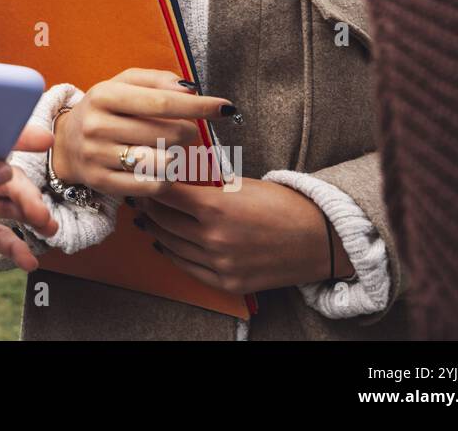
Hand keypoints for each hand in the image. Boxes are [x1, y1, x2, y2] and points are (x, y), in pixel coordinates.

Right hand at [51, 69, 234, 198]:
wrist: (65, 143)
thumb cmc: (106, 109)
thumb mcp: (122, 85)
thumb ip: (157, 80)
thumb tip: (190, 89)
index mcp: (103, 95)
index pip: (162, 102)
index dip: (198, 106)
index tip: (224, 108)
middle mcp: (97, 125)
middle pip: (166, 133)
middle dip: (188, 131)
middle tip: (187, 130)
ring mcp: (98, 156)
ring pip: (162, 161)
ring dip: (180, 155)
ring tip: (174, 148)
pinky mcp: (103, 183)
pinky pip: (153, 185)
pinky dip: (168, 176)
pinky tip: (164, 166)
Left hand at [133, 177, 355, 293]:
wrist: (320, 239)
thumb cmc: (284, 205)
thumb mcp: (242, 185)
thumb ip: (207, 186)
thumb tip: (176, 180)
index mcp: (216, 207)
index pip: (166, 193)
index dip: (148, 183)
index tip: (138, 176)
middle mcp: (214, 238)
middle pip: (163, 219)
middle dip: (147, 206)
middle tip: (137, 196)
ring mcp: (220, 263)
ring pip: (171, 244)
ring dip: (154, 230)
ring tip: (146, 219)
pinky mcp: (228, 282)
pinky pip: (188, 267)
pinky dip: (172, 253)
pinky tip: (163, 243)